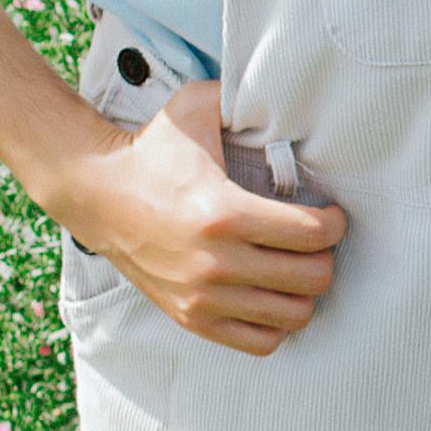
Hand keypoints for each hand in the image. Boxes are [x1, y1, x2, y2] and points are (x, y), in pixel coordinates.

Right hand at [48, 80, 346, 355]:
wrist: (96, 193)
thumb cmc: (153, 149)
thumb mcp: (197, 107)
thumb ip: (243, 94)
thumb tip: (287, 87)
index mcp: (223, 212)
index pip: (312, 235)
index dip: (334, 223)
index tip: (328, 213)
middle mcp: (215, 262)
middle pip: (311, 278)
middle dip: (325, 256)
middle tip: (315, 240)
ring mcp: (202, 296)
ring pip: (293, 315)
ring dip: (304, 290)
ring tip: (295, 266)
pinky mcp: (191, 317)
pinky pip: (260, 342)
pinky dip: (276, 322)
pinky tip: (271, 294)